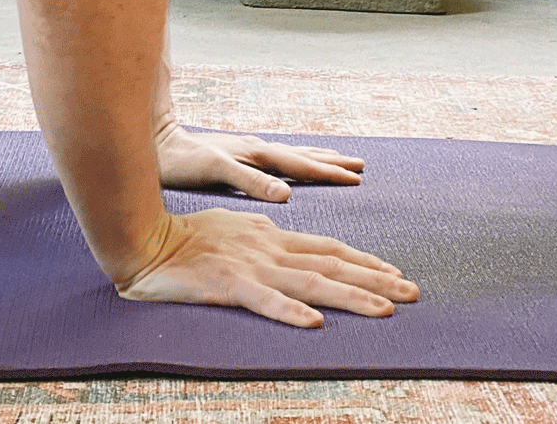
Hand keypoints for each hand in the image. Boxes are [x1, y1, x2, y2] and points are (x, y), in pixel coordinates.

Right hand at [117, 208, 418, 326]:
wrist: (143, 238)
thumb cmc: (185, 237)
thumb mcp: (236, 231)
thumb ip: (266, 242)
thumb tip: (292, 254)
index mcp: (271, 235)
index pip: (329, 249)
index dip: (364, 261)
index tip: (395, 273)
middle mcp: (269, 248)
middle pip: (332, 264)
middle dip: (376, 278)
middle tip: (414, 292)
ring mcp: (250, 266)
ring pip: (310, 283)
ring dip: (351, 297)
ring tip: (385, 310)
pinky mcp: (227, 283)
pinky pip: (263, 301)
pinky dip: (289, 312)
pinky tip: (315, 324)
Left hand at [155, 123, 365, 201]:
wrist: (154, 142)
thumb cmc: (181, 161)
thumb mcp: (216, 171)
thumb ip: (251, 182)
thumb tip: (287, 194)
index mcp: (256, 154)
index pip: (301, 165)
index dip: (329, 173)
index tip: (356, 179)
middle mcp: (255, 149)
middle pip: (303, 155)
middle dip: (331, 162)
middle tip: (360, 166)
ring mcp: (246, 151)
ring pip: (291, 154)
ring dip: (315, 159)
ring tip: (337, 161)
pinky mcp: (235, 156)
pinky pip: (275, 159)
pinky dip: (293, 162)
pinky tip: (290, 168)